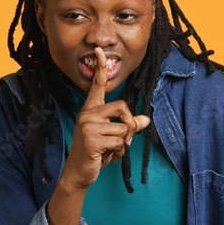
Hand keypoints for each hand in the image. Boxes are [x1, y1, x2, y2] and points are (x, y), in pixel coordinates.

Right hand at [61, 47, 150, 189]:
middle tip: (123, 140)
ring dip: (124, 144)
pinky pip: (119, 142)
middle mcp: (87, 114)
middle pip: (122, 107)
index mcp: (91, 110)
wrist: (78, 173)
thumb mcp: (111, 137)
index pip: (97, 86)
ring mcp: (87, 126)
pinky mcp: (91, 139)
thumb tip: (145, 119)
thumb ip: (127, 125)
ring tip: (111, 151)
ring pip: (124, 128)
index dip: (100, 68)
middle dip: (130, 125)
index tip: (100, 51)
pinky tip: (107, 157)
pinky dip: (119, 152)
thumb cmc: (95, 153)